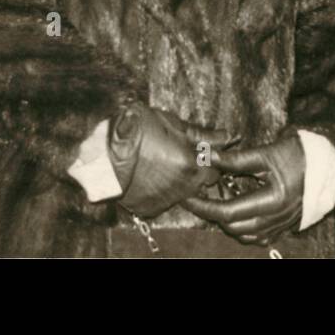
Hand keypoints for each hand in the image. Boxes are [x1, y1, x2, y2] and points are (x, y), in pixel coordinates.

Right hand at [108, 104, 236, 219]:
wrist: (105, 151)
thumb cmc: (139, 131)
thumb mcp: (174, 125)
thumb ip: (204, 135)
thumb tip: (228, 137)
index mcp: (193, 166)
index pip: (217, 167)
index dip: (211, 158)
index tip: (205, 151)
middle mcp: (184, 188)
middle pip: (204, 182)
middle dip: (200, 171)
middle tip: (186, 156)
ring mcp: (168, 200)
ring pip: (186, 193)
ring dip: (183, 181)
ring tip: (167, 165)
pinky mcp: (152, 209)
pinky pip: (166, 201)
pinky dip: (164, 191)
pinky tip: (154, 177)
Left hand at [182, 135, 305, 246]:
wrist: (327, 166)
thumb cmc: (298, 156)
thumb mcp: (266, 153)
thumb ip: (236, 160)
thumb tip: (208, 158)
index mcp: (272, 201)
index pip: (227, 212)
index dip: (204, 206)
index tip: (188, 197)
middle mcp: (275, 220)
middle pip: (231, 227)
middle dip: (213, 211)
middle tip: (208, 188)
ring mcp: (279, 227)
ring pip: (242, 235)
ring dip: (227, 220)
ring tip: (226, 194)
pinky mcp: (281, 229)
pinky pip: (255, 238)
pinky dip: (241, 227)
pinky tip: (240, 207)